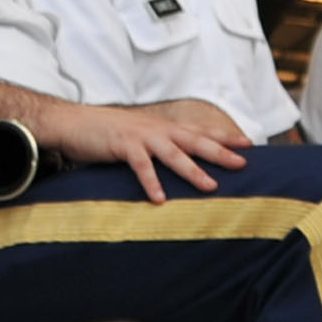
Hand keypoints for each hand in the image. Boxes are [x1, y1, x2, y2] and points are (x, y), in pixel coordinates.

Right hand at [33, 97, 248, 201]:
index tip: (248, 144)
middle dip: (219, 152)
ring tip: (210, 186)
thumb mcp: (138, 136)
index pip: (199, 131)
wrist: (73, 122)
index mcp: (161, 126)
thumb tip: (177, 163)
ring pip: (173, 153)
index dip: (224, 137)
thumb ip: (158, 147)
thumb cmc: (106, 133)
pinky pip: (141, 166)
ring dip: (192, 170)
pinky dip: (151, 182)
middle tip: (242, 163)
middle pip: (194, 140)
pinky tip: (159, 199)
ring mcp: (140, 136)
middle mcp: (156, 128)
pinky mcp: (122, 145)